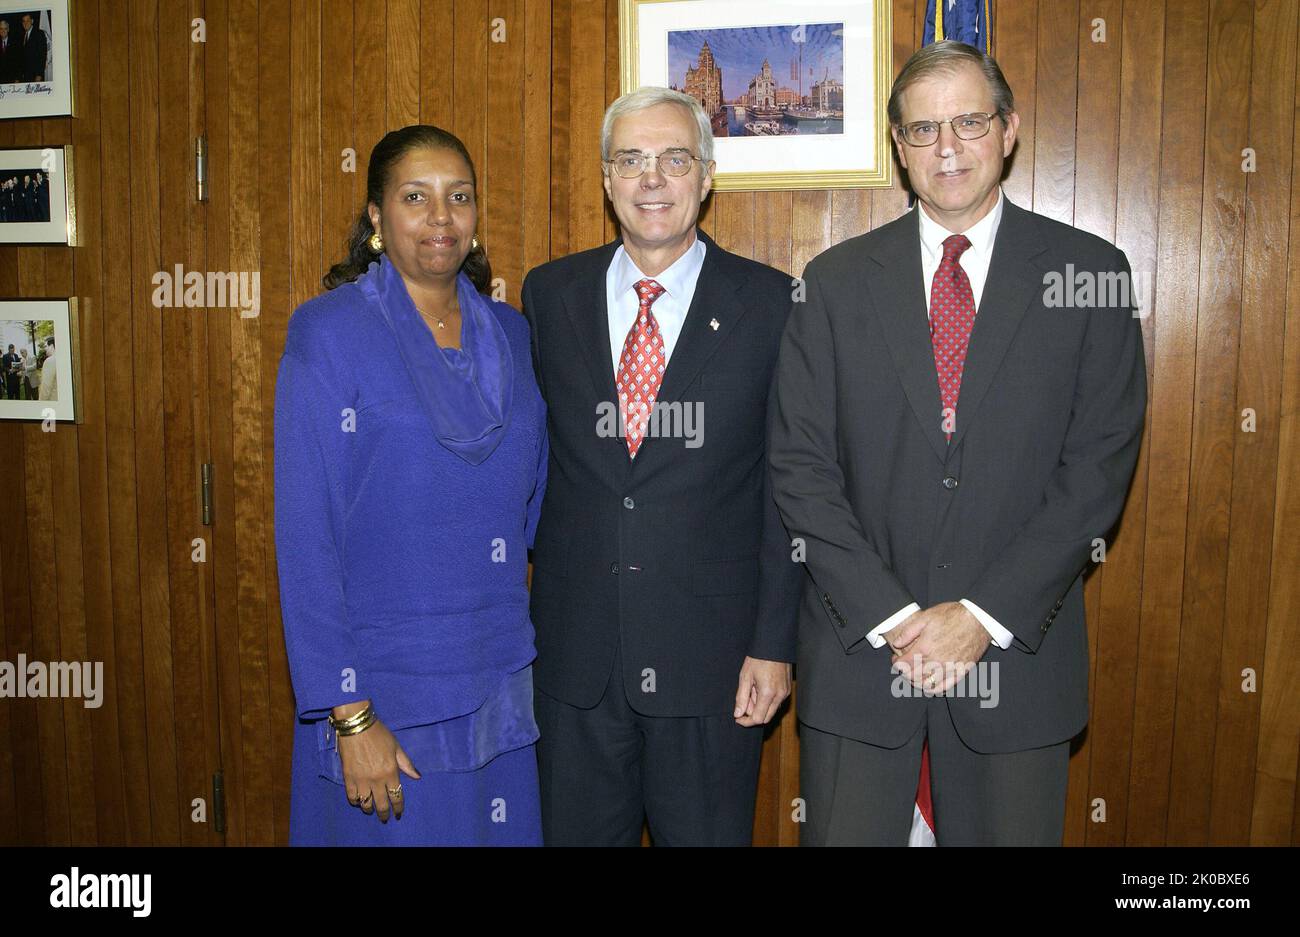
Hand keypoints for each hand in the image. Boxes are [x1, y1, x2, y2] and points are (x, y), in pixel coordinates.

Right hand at [333, 703, 420, 821]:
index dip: (398, 807)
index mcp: (390, 772)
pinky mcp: (348, 778)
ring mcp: (361, 780)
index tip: (398, 813)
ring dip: (369, 809)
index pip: (396, 796)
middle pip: (381, 804)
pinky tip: (358, 801)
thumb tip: (417, 777)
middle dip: (384, 813)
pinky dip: (355, 801)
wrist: (357, 727)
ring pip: (365, 803)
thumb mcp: (396, 747)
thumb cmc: (379, 735)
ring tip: (371, 810)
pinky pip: (351, 796)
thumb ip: (406, 764)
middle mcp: (376, 780)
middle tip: (385, 817)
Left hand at [733, 657, 791, 726]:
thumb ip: (741, 698)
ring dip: (760, 706)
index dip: (746, 721)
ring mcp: (785, 693)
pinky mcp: (787, 689)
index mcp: (768, 693)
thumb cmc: (758, 658)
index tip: (738, 718)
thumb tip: (738, 714)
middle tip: (745, 700)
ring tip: (752, 690)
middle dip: (753, 713)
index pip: (757, 718)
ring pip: (771, 710)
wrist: (774, 645)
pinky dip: (767, 701)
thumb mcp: (745, 677)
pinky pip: (776, 702)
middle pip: (766, 717)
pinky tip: (760, 688)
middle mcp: (779, 695)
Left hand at [885, 601, 990, 693]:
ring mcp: (949, 668)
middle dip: (904, 673)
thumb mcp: (926, 617)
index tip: (896, 660)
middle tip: (904, 667)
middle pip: (913, 676)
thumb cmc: (952, 616)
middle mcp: (936, 661)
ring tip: (915, 675)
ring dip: (916, 682)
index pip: (904, 664)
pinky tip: (929, 684)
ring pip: (926, 684)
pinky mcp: (960, 672)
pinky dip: (933, 689)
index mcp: (925, 648)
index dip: (896, 664)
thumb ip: (908, 632)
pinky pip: (943, 687)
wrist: (978, 619)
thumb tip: (896, 644)